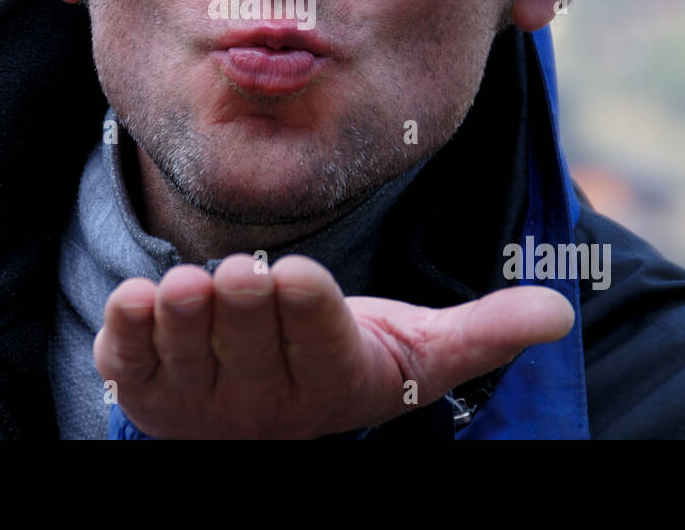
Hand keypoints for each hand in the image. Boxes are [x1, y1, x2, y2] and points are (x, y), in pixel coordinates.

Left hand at [93, 252, 574, 438]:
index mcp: (332, 383)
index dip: (302, 310)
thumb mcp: (416, 353)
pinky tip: (135, 297)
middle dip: (243, 302)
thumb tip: (558, 310)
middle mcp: (261, 403)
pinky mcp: (144, 388)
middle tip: (243, 271)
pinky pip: (126, 359)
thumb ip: (480, 333)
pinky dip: (126, 326)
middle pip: (246, 339)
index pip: (315, 343)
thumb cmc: (342, 362)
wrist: (260, 413)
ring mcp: (197, 399)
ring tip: (187, 284)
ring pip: (185, 346)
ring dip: (183, 311)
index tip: (294, 273)